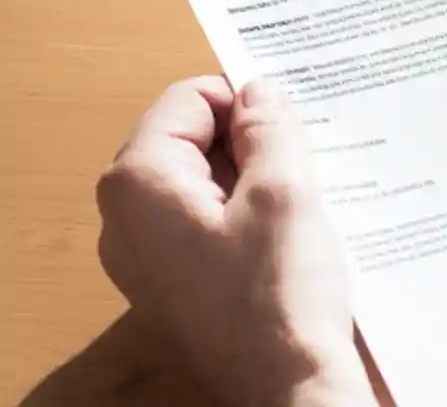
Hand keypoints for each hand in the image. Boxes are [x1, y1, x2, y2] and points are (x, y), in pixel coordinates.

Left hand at [96, 77, 376, 406]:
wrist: (287, 388)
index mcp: (137, 182)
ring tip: (297, 204)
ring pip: (200, 181)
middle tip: (301, 167)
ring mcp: (143, 256)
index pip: (189, 100)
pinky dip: (243, 214)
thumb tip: (259, 91)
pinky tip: (283, 237)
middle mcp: (123, 217)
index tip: (292, 133)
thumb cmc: (281, 291)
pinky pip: (202, 222)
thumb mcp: (284, 190)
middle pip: (188, 139)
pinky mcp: (171, 283)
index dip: (245, 105)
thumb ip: (269, 127)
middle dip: (246, 141)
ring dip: (250, 178)